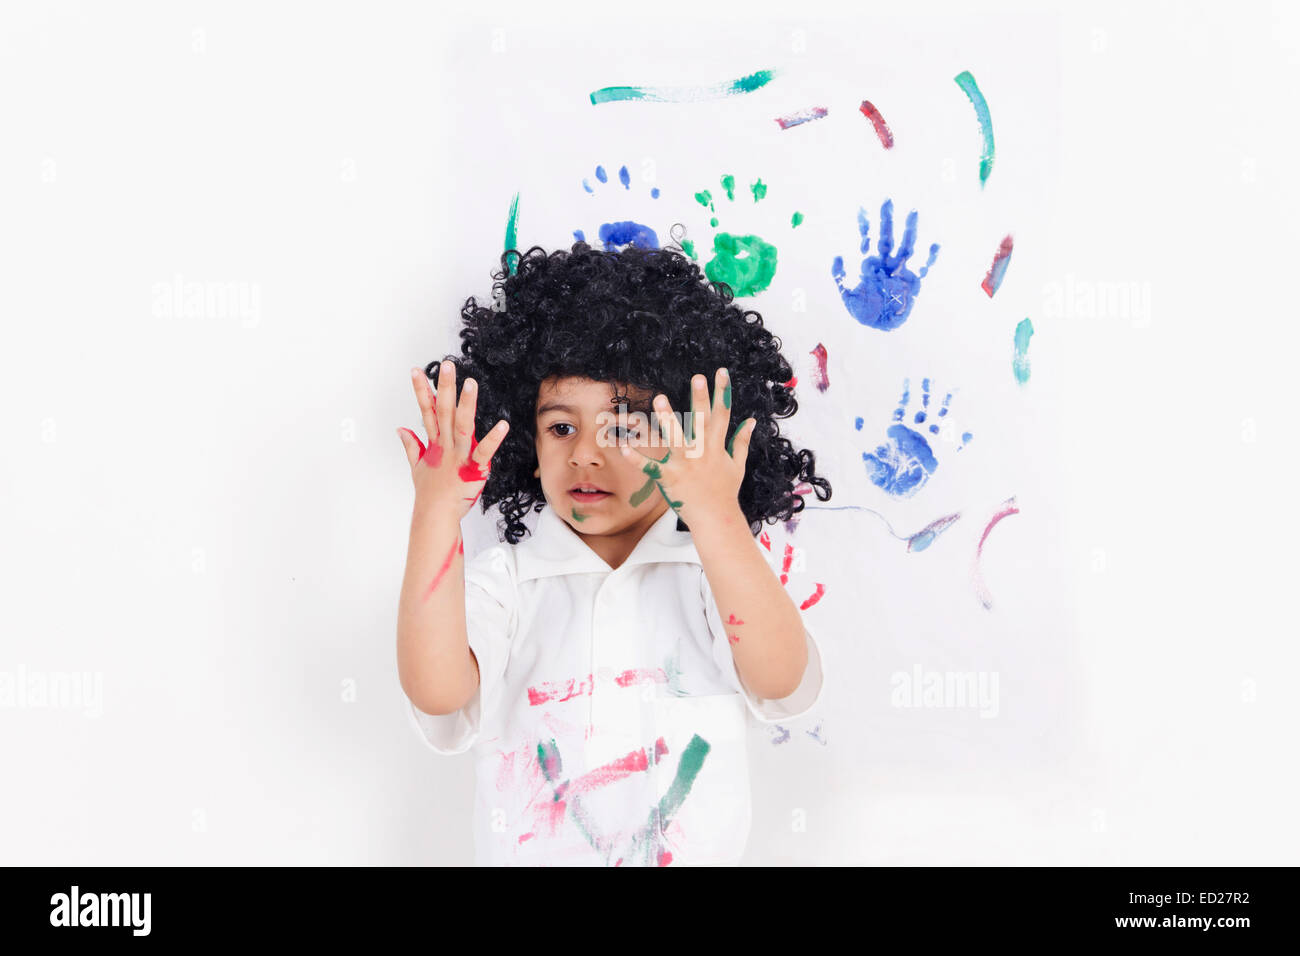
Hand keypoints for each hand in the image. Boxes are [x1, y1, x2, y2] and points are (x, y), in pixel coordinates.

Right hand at [397, 361, 508, 520]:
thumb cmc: (429, 493)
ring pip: (461, 425)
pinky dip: (493, 438)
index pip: (426, 411)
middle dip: (445, 387)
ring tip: (470, 383)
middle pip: (443, 411)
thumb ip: (411, 446)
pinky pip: (484, 451)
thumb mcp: (417, 467)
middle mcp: (445, 445)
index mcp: (434, 443)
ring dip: (466, 404)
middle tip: (448, 365)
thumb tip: (401, 429)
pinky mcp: (474, 468)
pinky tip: (503, 424)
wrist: (436, 515)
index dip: (421, 390)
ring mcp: (459, 455)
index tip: (417, 370)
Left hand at [619, 368, 754, 528]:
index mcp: (717, 447)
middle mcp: (703, 454)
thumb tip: (752, 421)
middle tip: (697, 377)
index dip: (723, 392)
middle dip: (700, 399)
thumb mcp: (738, 466)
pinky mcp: (670, 479)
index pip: (723, 414)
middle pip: (702, 422)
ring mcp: (686, 466)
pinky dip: (636, 458)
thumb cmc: (725, 492)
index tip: (721, 372)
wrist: (716, 520)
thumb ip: (741, 442)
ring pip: (676, 440)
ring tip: (660, 399)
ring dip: (668, 420)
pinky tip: (623, 446)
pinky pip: (651, 467)